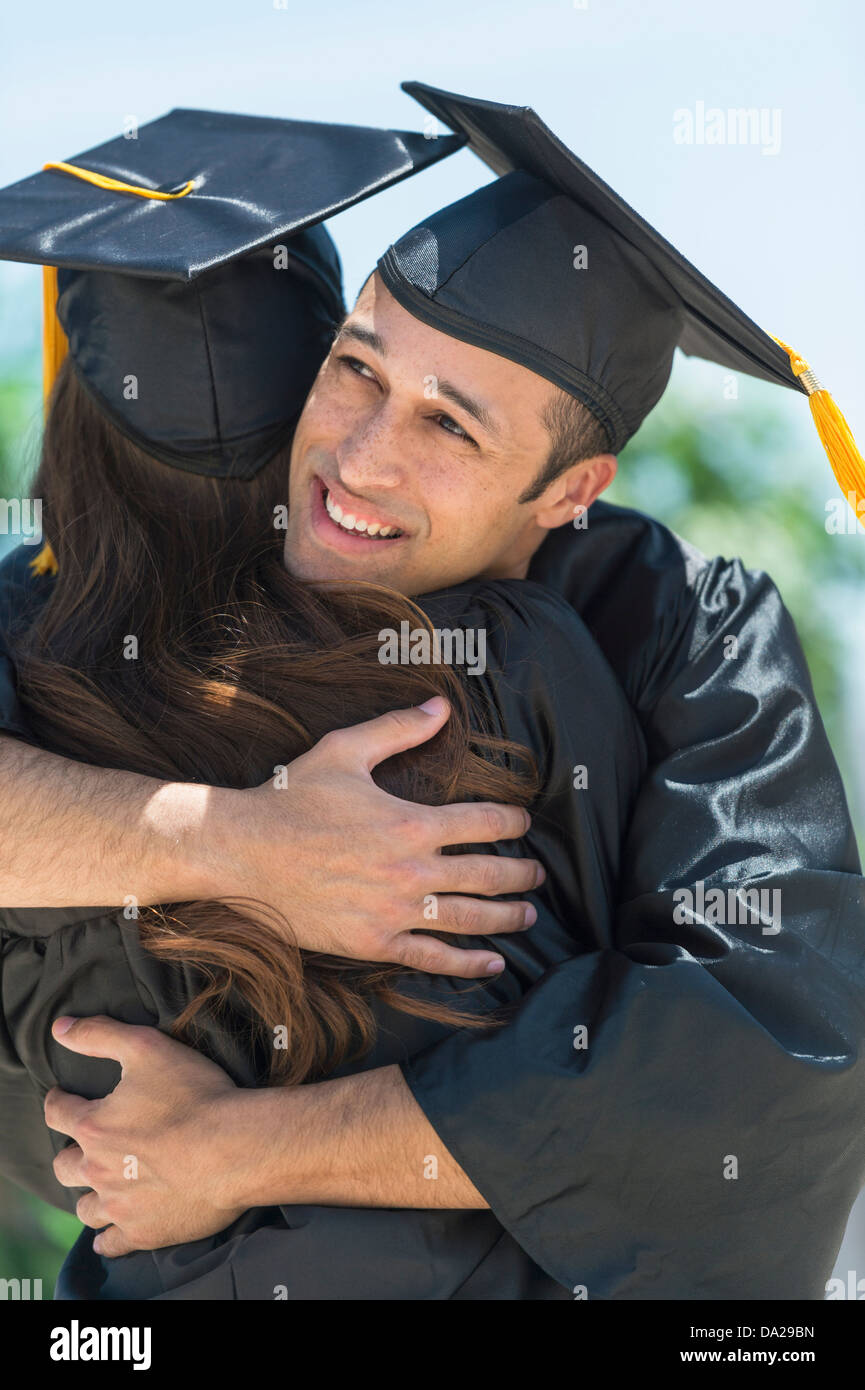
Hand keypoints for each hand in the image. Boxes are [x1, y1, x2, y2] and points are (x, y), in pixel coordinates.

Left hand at [46, 1016, 261, 1256]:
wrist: (236, 1149)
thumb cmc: (195, 1095)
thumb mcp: (147, 1047)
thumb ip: (100, 1034)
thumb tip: (59, 1027)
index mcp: (95, 1126)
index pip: (58, 1112)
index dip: (59, 1101)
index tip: (64, 1099)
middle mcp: (98, 1169)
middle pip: (65, 1165)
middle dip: (71, 1152)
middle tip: (86, 1145)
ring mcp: (120, 1205)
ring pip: (85, 1208)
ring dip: (88, 1195)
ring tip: (100, 1186)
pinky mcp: (143, 1231)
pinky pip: (111, 1243)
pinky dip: (107, 1237)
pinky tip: (110, 1232)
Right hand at [204, 697, 542, 977]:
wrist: (243, 852)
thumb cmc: (291, 799)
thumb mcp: (345, 751)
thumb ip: (398, 728)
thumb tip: (441, 706)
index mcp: (410, 823)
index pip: (482, 823)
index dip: (511, 823)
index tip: (522, 824)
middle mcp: (411, 871)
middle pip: (486, 874)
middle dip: (520, 873)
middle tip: (537, 873)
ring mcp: (394, 911)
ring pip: (469, 919)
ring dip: (506, 917)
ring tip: (528, 914)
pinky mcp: (373, 942)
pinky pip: (432, 957)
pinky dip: (468, 962)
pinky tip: (493, 962)